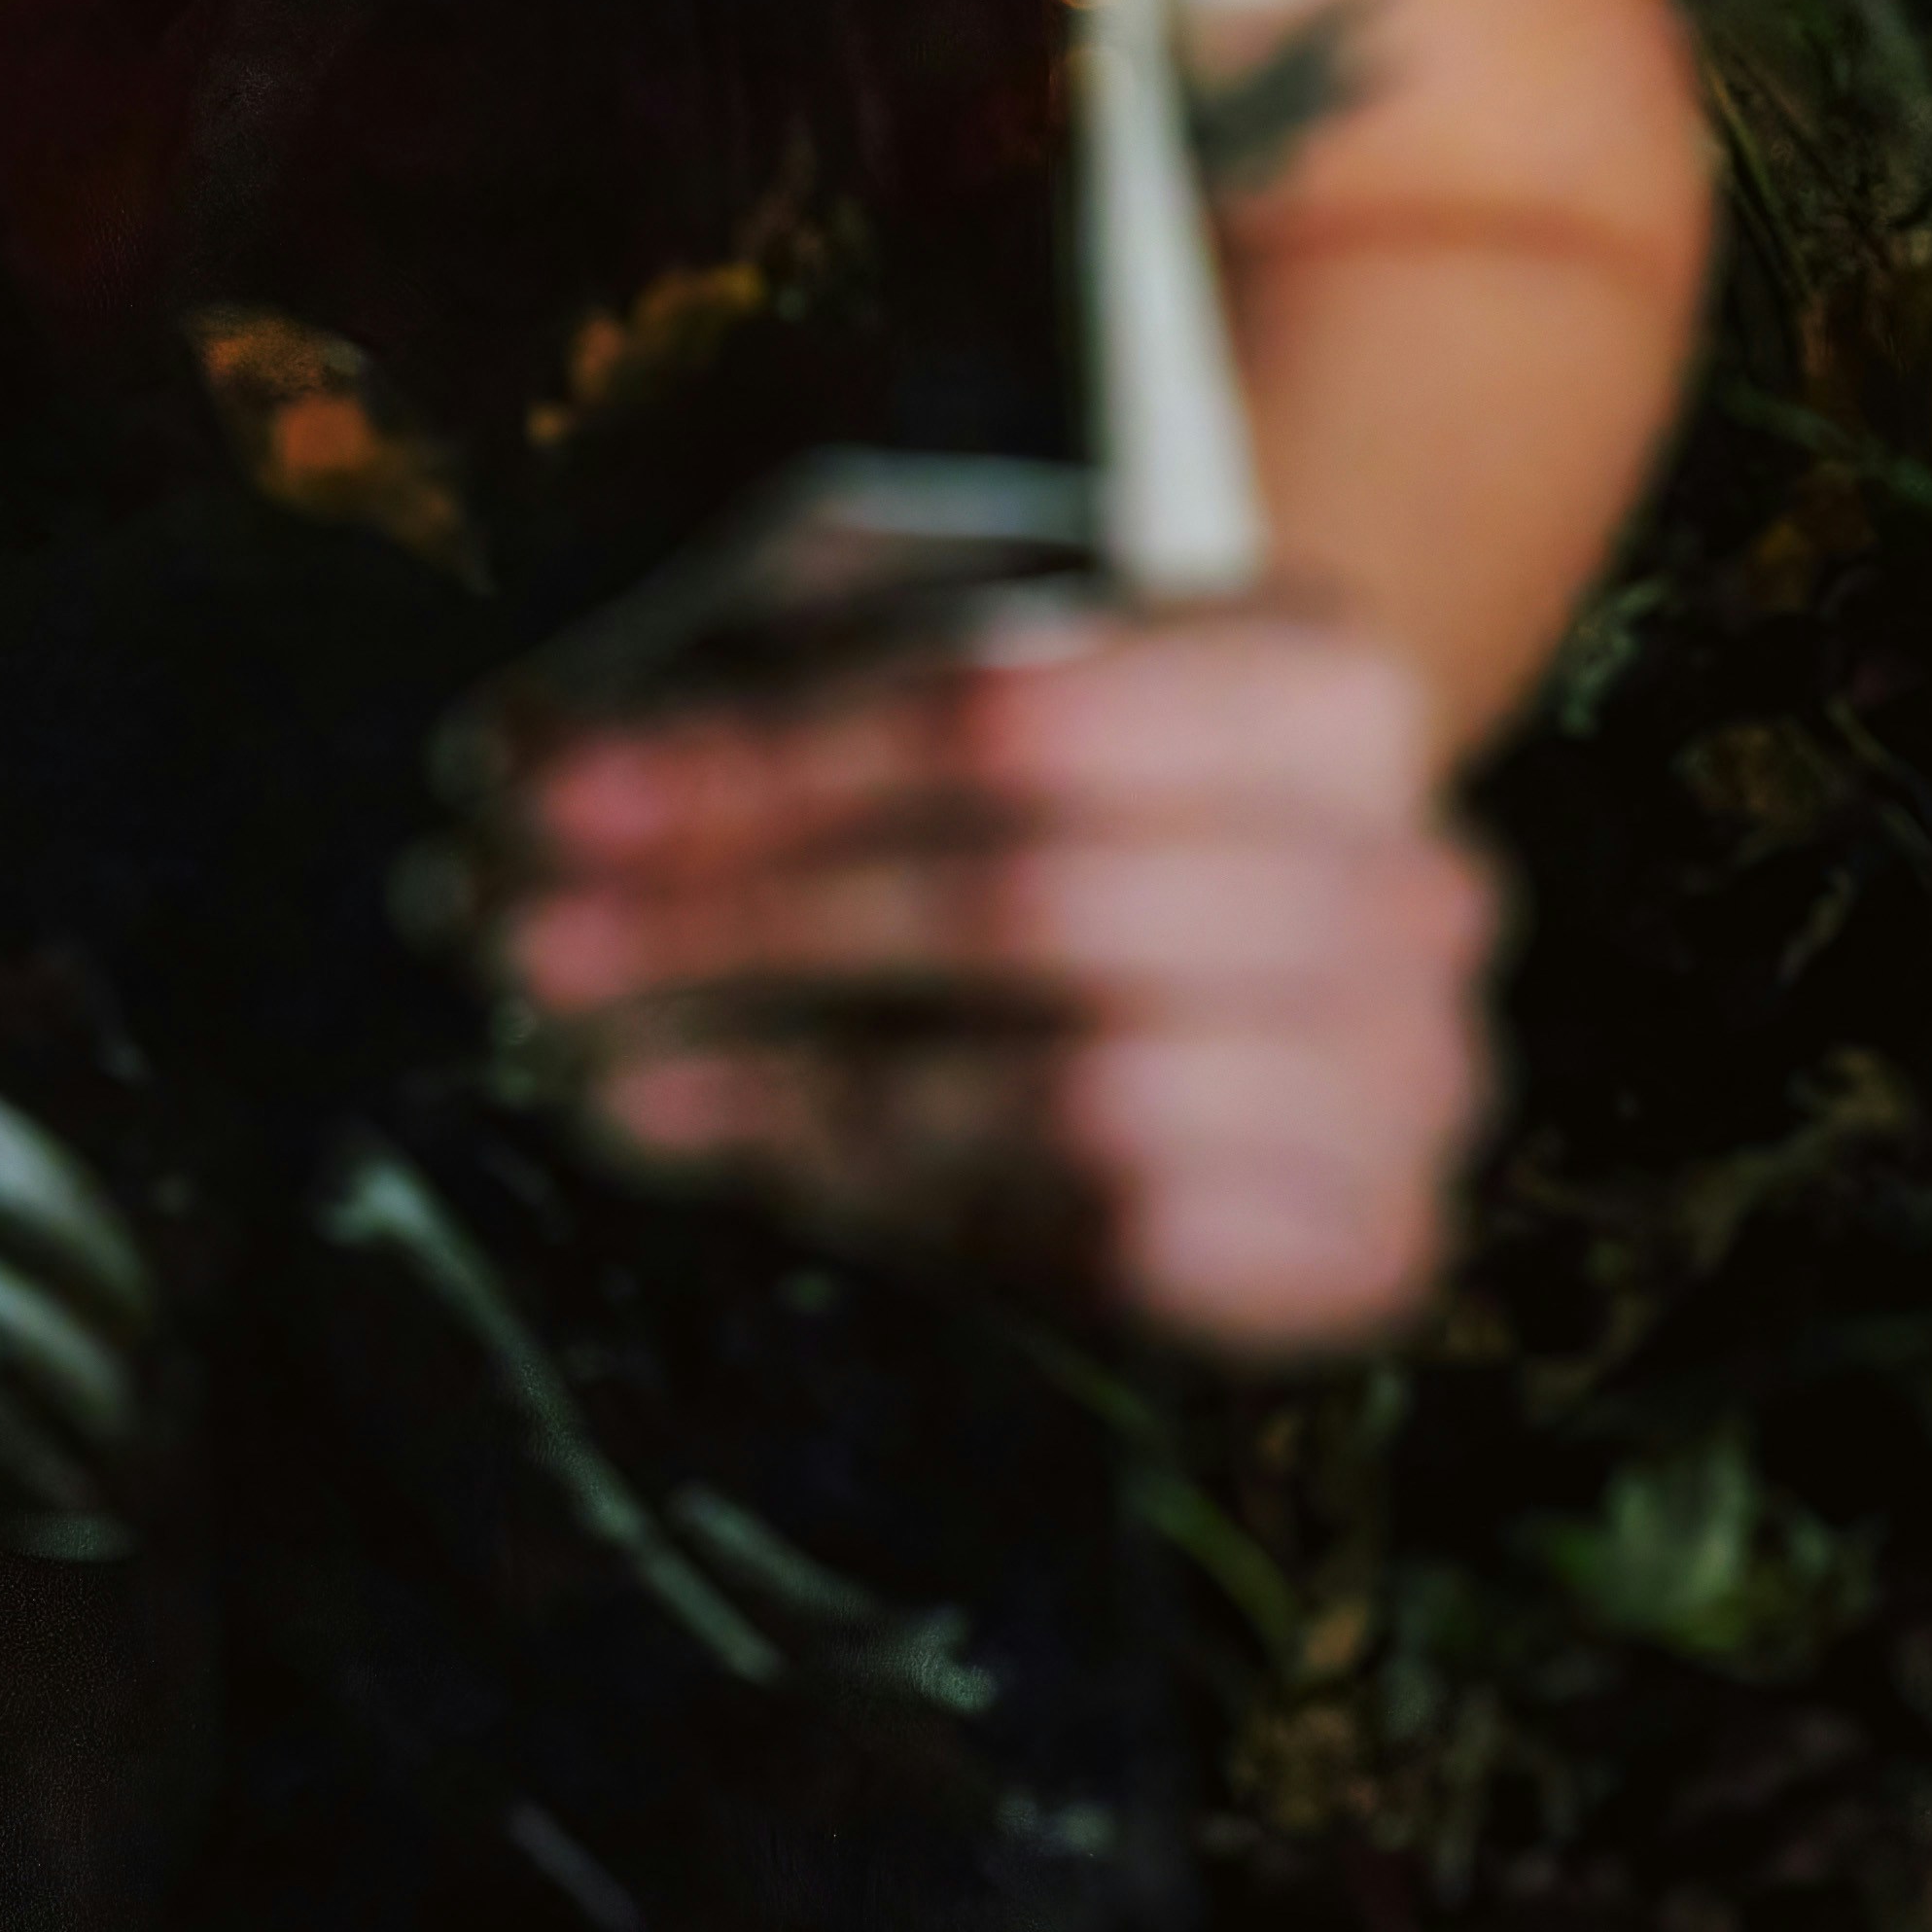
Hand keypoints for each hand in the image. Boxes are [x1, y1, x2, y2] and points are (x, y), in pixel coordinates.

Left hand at [485, 599, 1500, 1358]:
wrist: (1229, 981)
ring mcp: (1415, 1077)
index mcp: (1318, 679)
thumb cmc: (1024, 798)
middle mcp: (1410, 879)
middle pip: (1024, 896)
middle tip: (523, 944)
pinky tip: (728, 1145)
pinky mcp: (1373, 1252)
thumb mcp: (892, 697)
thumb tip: (517, 775)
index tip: (544, 796)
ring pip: (1068, 1087)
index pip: (1008, 709)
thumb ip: (730, 720)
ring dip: (789, 1081)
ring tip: (599, 1065)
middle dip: (741, 923)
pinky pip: (1121, 1241)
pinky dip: (889, 1200)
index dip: (758, 763)